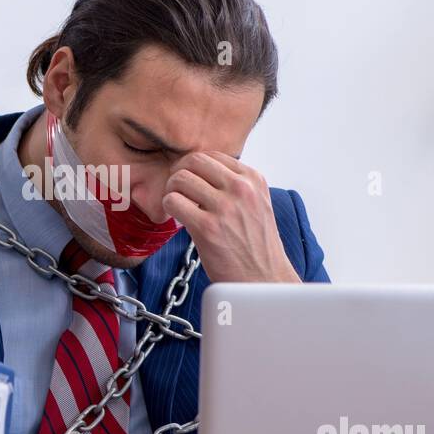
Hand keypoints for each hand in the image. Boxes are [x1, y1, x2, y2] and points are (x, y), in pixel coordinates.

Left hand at [161, 151, 300, 282]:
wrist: (264, 278)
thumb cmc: (256, 245)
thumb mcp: (256, 203)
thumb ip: (235, 185)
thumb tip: (200, 172)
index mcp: (253, 179)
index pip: (212, 155)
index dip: (193, 165)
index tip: (189, 179)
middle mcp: (241, 189)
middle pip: (193, 161)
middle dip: (178, 172)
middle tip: (176, 188)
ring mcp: (224, 207)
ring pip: (180, 179)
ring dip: (171, 190)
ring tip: (176, 204)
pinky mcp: (208, 228)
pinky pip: (173, 201)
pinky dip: (168, 207)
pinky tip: (176, 217)